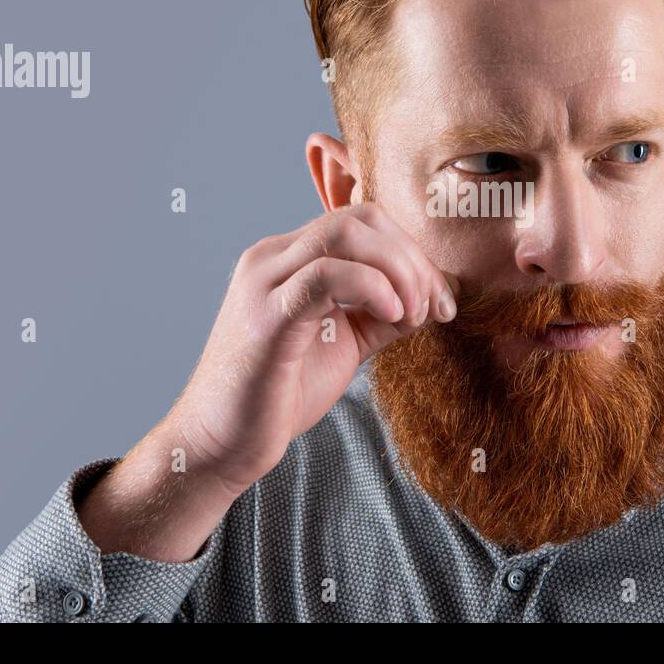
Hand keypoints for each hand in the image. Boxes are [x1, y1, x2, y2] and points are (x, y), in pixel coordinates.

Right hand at [169, 202, 456, 495]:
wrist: (221, 445)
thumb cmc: (279, 395)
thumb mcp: (346, 343)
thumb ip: (384, 315)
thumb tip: (434, 297)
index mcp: (289, 258)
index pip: (363, 223)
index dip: (412, 253)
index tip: (441, 302)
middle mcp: (272, 257)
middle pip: (360, 219)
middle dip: (411, 258)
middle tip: (434, 308)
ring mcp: (266, 282)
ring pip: (345, 233)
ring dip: (398, 270)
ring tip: (412, 315)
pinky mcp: (268, 316)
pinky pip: (326, 275)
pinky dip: (373, 287)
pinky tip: (392, 317)